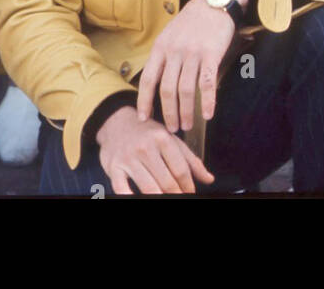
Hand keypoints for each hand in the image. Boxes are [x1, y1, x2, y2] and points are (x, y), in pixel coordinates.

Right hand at [96, 107, 214, 194]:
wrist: (117, 122)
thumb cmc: (148, 133)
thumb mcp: (171, 139)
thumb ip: (190, 160)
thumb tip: (209, 179)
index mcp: (163, 139)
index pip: (181, 170)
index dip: (189, 187)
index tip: (190, 194)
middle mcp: (146, 147)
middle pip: (167, 182)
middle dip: (176, 195)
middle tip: (180, 198)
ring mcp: (129, 158)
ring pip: (149, 188)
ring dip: (160, 198)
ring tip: (166, 200)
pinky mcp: (113, 167)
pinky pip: (122, 188)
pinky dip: (130, 196)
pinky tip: (138, 199)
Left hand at [136, 0, 245, 132]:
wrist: (213, 2)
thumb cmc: (191, 21)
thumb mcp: (169, 35)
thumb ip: (163, 57)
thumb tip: (156, 85)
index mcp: (161, 47)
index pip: (148, 79)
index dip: (144, 101)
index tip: (144, 118)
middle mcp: (174, 51)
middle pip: (167, 89)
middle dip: (168, 113)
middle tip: (172, 129)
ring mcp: (193, 52)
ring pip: (186, 90)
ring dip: (186, 112)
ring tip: (187, 125)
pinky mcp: (211, 53)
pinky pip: (207, 83)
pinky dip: (208, 101)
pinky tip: (208, 114)